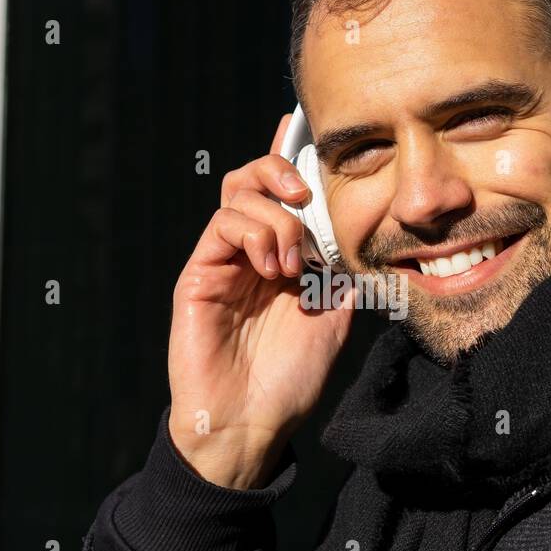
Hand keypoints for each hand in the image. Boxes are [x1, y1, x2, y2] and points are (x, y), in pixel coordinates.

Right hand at [167, 114, 354, 488]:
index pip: (283, 195)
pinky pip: (221, 227)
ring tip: (292, 263)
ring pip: (238, 196)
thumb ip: (339, 269)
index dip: (291, 158)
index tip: (300, 126)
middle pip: (253, 179)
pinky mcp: (199, 275)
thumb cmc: (291, 378)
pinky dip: (254, 233)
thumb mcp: (334, 317)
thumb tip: (352, 229)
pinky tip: (273, 266)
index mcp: (282, 256)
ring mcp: (222, 262)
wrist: (253, 423)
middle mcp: (250, 252)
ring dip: (275, 217)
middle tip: (305, 194)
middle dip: (281, 170)